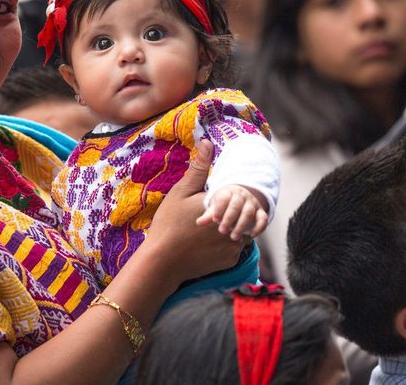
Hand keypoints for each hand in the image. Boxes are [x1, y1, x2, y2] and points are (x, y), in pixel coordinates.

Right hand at [146, 141, 243, 283]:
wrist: (162, 262)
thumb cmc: (169, 224)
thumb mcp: (181, 192)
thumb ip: (198, 169)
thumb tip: (208, 142)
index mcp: (223, 204)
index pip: (237, 194)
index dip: (226, 196)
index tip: (211, 201)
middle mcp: (234, 223)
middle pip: (242, 213)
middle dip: (232, 212)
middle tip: (209, 218)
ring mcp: (235, 244)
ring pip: (243, 231)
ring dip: (233, 228)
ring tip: (211, 230)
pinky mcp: (231, 260)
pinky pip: (236, 249)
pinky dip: (227, 246)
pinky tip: (209, 245)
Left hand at [197, 184, 268, 240]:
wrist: (239, 197)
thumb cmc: (223, 205)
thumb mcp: (215, 207)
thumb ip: (208, 215)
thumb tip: (198, 223)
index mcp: (228, 192)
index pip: (224, 198)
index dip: (219, 209)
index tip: (214, 220)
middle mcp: (241, 196)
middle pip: (236, 205)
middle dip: (229, 219)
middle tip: (222, 231)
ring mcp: (252, 203)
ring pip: (248, 213)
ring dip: (241, 225)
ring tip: (234, 237)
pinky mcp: (260, 212)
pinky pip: (263, 218)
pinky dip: (259, 227)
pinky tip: (251, 235)